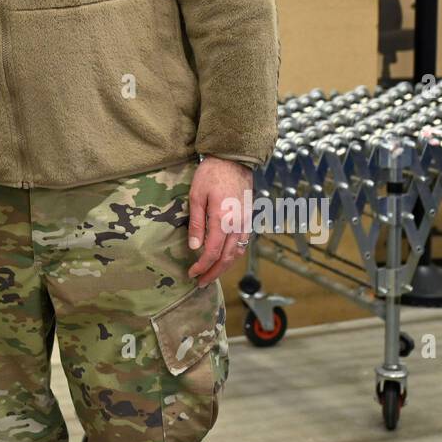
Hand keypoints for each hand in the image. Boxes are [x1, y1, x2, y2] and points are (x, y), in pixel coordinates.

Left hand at [186, 156, 253, 287]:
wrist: (233, 159)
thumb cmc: (211, 174)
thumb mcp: (196, 196)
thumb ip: (197, 223)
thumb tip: (194, 247)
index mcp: (223, 219)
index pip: (213, 252)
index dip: (202, 266)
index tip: (192, 273)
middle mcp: (238, 225)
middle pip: (227, 258)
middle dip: (214, 273)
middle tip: (201, 282)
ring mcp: (246, 222)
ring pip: (237, 253)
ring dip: (225, 267)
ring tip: (212, 274)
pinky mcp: (249, 218)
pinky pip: (243, 243)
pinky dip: (234, 256)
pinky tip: (225, 259)